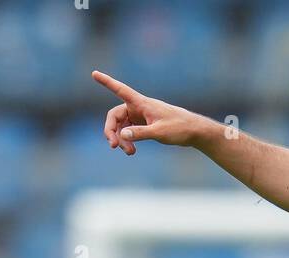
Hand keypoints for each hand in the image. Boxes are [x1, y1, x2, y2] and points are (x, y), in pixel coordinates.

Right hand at [92, 70, 209, 154]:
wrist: (194, 131)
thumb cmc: (179, 128)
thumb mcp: (159, 132)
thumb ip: (141, 134)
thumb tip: (123, 135)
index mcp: (141, 103)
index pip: (120, 90)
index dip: (106, 82)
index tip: (94, 73)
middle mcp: (138, 107)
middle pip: (115, 115)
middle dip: (112, 131)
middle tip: (113, 146)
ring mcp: (141, 116)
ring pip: (122, 126)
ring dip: (122, 139)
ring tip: (130, 153)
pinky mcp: (145, 125)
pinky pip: (130, 131)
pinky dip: (128, 140)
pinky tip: (132, 151)